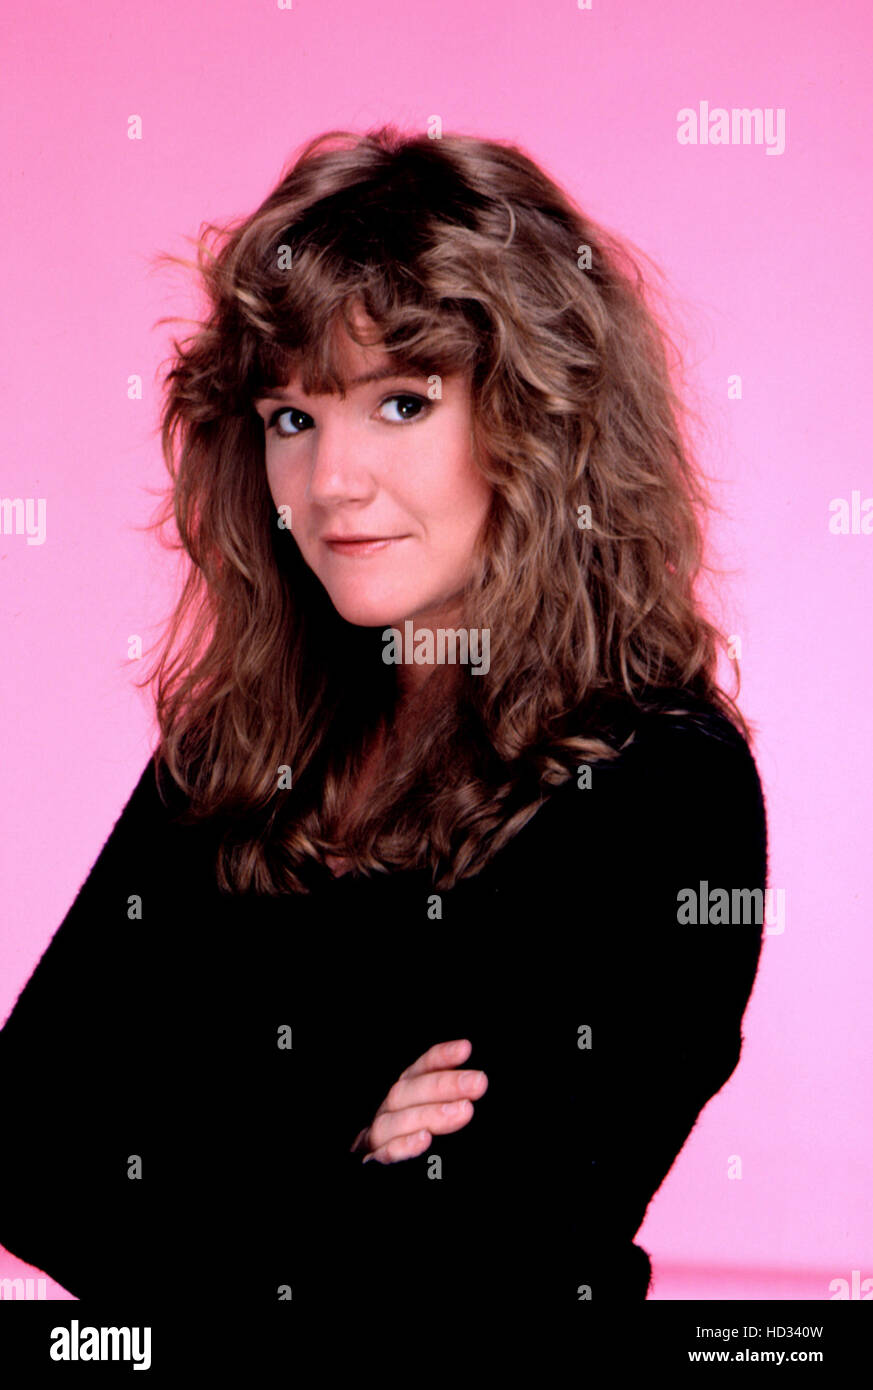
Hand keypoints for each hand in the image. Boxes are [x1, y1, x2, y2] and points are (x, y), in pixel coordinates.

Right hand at [349, 1038, 487, 1163]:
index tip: (465, 1048)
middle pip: (406, 1092)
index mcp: (405, 1100)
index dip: (439, 1058)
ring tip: (464, 1111)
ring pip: (392, 1121)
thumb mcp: (442, 1123)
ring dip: (429, 1113)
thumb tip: (478, 1087)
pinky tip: (424, 1139)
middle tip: (478, 1082)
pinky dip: (402, 1146)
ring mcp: (375, 1140)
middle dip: (443, 1084)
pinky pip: (380, 1154)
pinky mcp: (371, 1165)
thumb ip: (455, 1108)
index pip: (418, 1072)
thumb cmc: (430, 1158)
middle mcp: (387, 1115)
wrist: (395, 1195)